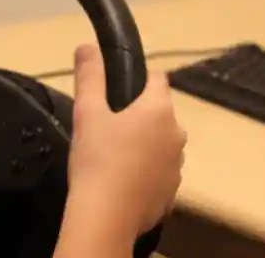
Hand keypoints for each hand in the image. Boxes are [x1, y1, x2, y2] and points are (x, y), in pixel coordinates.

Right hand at [64, 43, 186, 240]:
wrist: (106, 217)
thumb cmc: (97, 158)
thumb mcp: (87, 112)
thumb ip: (90, 76)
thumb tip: (87, 46)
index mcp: (159, 109)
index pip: (157, 78)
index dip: (138, 80)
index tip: (116, 92)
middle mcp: (177, 133)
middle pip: (159, 113)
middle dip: (139, 115)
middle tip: (107, 127)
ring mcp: (178, 165)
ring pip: (161, 144)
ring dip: (144, 145)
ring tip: (113, 157)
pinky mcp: (172, 192)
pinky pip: (160, 172)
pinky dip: (146, 172)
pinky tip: (123, 181)